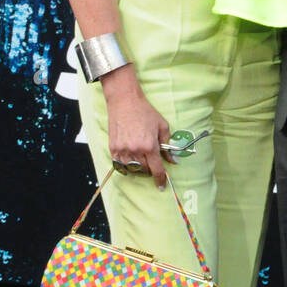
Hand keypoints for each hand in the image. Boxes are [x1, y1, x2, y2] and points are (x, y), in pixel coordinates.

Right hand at [102, 65, 172, 187]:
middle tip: (153, 164)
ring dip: (139, 169)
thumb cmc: (145, 112)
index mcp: (149, 146)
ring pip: (132, 170)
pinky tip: (131, 160)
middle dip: (151, 170)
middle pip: (144, 171)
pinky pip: (119, 165)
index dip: (160, 179)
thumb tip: (173, 160)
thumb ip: (167, 145)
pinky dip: (126, 165)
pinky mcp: (113, 148)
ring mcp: (122, 150)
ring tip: (142, 161)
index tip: (162, 185)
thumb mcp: (162, 126)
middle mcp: (135, 150)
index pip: (156, 169)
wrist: (125, 101)